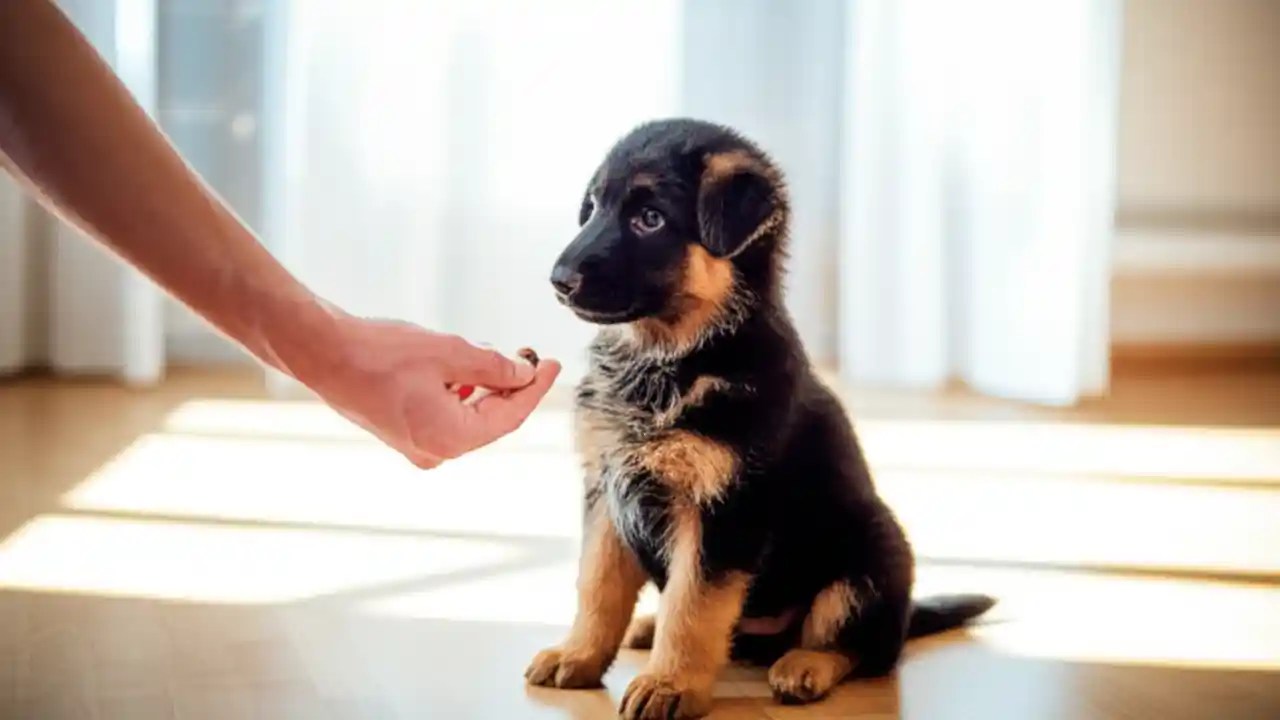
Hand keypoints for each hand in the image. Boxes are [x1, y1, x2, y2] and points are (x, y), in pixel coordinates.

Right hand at [300, 314, 560, 467]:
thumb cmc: (379, 353)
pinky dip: (461, 393)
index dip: (535, 389)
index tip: (552, 365)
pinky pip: (446, 415)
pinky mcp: (403, 433)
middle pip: (491, 420)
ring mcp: (417, 446)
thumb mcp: (450, 352)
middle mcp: (435, 451)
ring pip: (469, 416)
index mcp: (450, 438)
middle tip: (529, 356)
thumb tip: (523, 374)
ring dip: (485, 387)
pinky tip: (463, 368)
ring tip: (494, 354)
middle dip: (511, 387)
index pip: (510, 416)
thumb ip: (495, 366)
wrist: (323, 354)